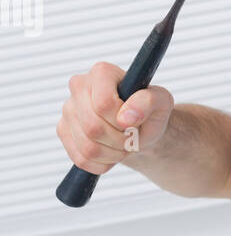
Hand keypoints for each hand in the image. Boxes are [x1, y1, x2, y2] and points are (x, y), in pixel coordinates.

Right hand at [56, 60, 174, 174]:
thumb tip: (126, 117)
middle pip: (93, 127)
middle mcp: (78, 86)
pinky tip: (112, 152)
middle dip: (120, 140)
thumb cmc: (150, 111)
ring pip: (87, 147)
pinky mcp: (63, 131)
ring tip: (124, 145)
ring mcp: (68, 110)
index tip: (134, 122)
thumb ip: (149, 102)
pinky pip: (81, 159)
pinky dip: (103, 163)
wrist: (139, 128)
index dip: (122, 121)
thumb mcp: (161, 102)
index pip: (103, 104)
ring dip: (114, 154)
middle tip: (132, 137)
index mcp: (101, 72)